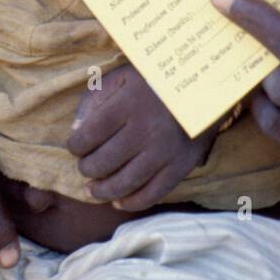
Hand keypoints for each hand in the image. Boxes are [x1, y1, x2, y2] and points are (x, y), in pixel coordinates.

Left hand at [67, 63, 220, 210]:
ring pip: (125, 183)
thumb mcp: (122, 77)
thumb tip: (76, 131)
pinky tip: (118, 201)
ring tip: (92, 190)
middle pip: (105, 162)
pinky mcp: (182, 166)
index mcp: (129, 104)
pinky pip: (153, 194)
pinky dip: (132, 202)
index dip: (76, 146)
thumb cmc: (155, 81)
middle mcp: (146, 130)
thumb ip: (95, 98)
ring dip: (103, 191)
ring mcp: (165, 151)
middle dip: (87, 169)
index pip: (90, 135)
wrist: (204, 87)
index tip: (74, 146)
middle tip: (84, 168)